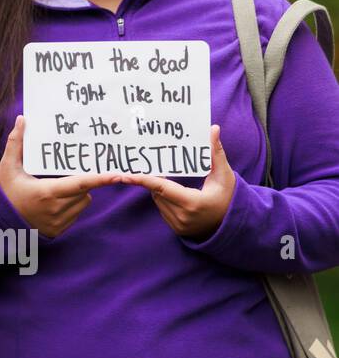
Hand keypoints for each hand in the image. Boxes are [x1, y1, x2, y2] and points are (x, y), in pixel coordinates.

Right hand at [0, 115, 117, 237]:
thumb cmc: (5, 191)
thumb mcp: (8, 167)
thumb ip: (16, 143)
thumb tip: (23, 120)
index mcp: (47, 192)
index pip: (81, 184)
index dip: (101, 179)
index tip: (119, 175)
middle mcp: (56, 209)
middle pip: (84, 191)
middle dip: (79, 181)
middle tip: (62, 176)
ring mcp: (59, 222)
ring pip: (83, 202)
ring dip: (77, 194)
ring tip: (54, 190)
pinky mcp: (59, 230)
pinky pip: (76, 214)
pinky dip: (71, 206)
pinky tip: (53, 203)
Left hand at [115, 124, 234, 239]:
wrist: (233, 225)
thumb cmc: (229, 198)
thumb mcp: (225, 176)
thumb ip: (216, 153)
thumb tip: (213, 129)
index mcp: (192, 203)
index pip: (161, 188)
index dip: (142, 180)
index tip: (125, 175)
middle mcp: (182, 216)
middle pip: (157, 192)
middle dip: (154, 178)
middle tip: (152, 164)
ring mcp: (178, 225)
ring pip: (157, 200)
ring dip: (159, 188)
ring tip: (168, 177)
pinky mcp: (175, 228)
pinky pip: (162, 208)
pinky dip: (163, 197)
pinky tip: (172, 191)